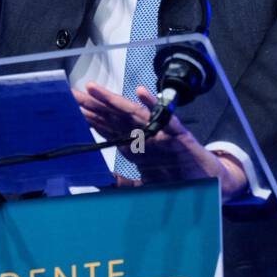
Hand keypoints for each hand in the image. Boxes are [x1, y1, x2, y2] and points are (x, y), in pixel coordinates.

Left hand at [72, 82, 247, 201]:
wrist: (209, 185)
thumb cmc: (177, 180)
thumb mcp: (142, 186)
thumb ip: (121, 184)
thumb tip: (98, 183)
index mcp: (135, 144)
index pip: (107, 127)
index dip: (88, 117)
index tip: (67, 107)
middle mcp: (145, 134)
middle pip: (114, 116)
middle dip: (92, 105)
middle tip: (70, 93)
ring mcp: (161, 133)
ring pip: (133, 113)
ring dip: (113, 100)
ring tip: (94, 89)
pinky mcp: (178, 137)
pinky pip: (165, 119)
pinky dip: (154, 105)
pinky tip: (141, 93)